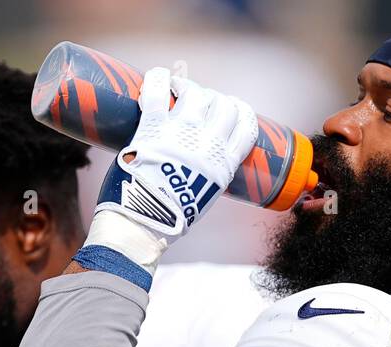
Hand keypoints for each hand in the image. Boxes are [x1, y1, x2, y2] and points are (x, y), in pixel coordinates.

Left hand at [87, 67, 256, 268]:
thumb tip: (198, 163)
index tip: (232, 108)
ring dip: (188, 87)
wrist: (143, 223)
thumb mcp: (205, 196)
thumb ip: (207, 175)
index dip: (241, 112)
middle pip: (225, 105)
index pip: (247, 126)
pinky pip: (158, 90)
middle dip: (215, 99)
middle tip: (200, 102)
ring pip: (197, 93)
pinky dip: (158, 78)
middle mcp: (208, 144)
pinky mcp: (153, 127)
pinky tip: (158, 78)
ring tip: (177, 90)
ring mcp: (181, 133)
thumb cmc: (170, 217)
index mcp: (224, 165)